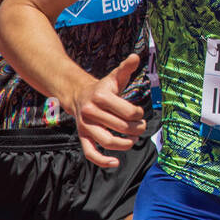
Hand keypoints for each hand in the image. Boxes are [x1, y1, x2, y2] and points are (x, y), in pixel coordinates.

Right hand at [69, 53, 145, 167]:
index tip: (140, 114)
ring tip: (133, 140)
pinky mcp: (82, 136)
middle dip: (136, 129)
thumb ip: (126, 68)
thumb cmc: (102, 88)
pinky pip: (90, 153)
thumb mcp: (114, 77)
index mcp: (101, 96)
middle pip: (120, 127)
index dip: (139, 115)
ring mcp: (85, 125)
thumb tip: (136, 56)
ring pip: (107, 141)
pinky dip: (102, 161)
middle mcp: (91, 111)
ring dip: (124, 144)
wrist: (77, 94)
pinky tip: (116, 162)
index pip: (127, 111)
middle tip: (142, 128)